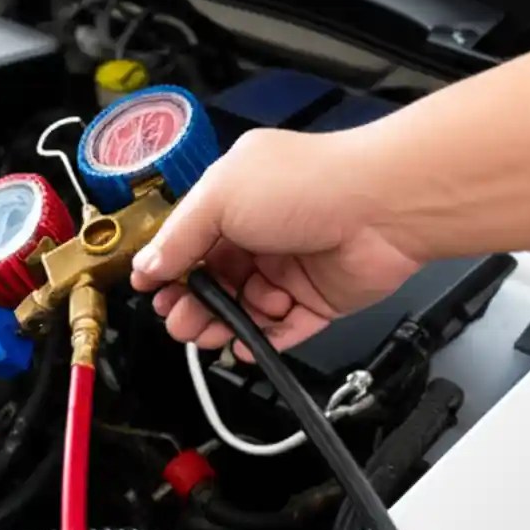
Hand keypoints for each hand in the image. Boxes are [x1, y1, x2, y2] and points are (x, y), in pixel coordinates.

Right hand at [130, 128, 421, 358]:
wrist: (382, 206)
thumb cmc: (309, 183)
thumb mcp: (220, 197)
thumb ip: (179, 236)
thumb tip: (147, 265)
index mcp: (232, 198)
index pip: (188, 241)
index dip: (167, 269)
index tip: (150, 292)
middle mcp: (261, 232)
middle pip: (212, 280)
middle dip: (191, 303)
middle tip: (178, 319)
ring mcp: (290, 266)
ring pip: (243, 308)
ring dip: (222, 324)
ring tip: (208, 333)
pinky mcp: (318, 299)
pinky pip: (283, 330)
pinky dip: (262, 340)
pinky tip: (244, 346)